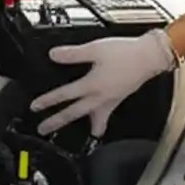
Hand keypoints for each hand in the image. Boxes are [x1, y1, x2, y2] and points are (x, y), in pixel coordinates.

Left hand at [29, 29, 176, 136]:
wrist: (150, 57)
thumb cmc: (126, 53)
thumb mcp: (95, 49)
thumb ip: (73, 53)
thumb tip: (54, 55)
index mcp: (92, 85)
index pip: (65, 95)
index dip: (48, 101)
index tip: (34, 106)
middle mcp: (100, 97)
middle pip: (74, 113)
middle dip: (57, 121)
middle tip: (43, 129)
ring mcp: (110, 100)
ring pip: (92, 119)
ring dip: (81, 127)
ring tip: (73, 136)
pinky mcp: (118, 99)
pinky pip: (106, 115)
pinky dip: (100, 121)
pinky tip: (97, 123)